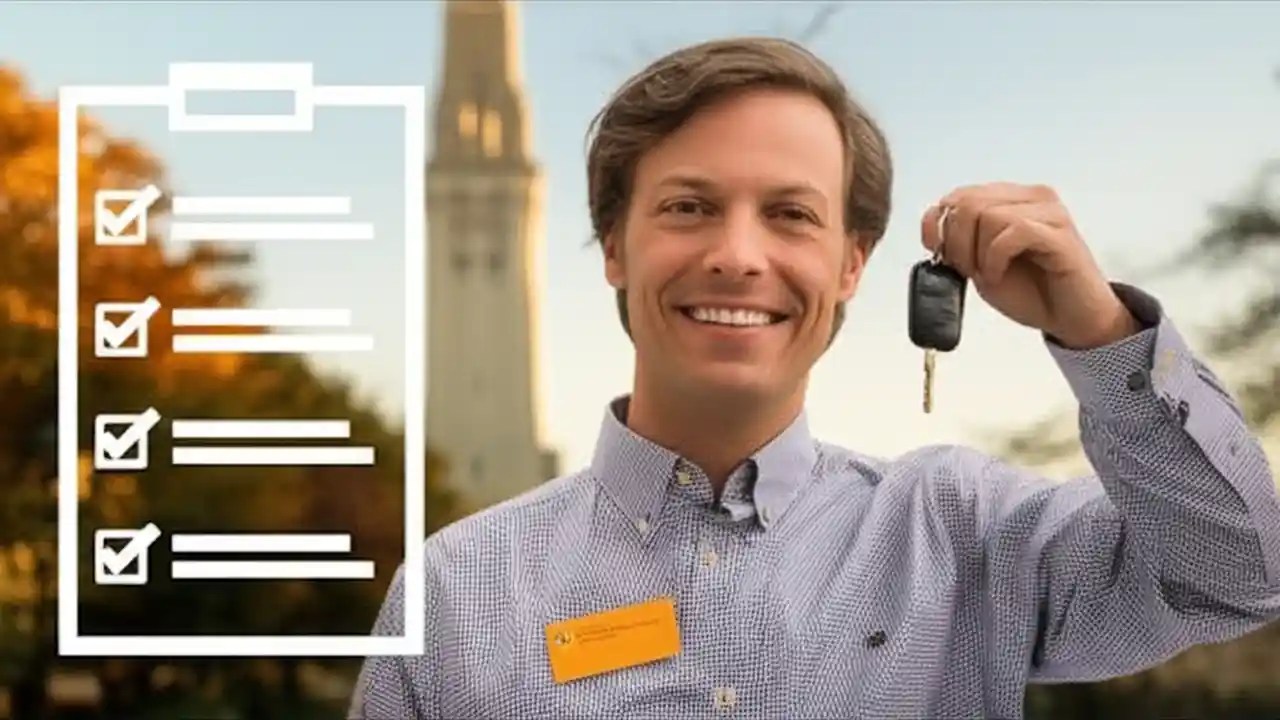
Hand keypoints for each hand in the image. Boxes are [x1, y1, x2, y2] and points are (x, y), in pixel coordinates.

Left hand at [921, 182, 1140, 348]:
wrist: (1071, 319)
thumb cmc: (1031, 291)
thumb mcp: (980, 265)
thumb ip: (959, 242)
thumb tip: (933, 225)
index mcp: (1010, 200)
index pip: (959, 195)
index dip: (938, 224)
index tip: (939, 253)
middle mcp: (1031, 198)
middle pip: (969, 203)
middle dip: (957, 242)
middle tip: (969, 270)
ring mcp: (1049, 212)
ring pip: (988, 215)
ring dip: (977, 253)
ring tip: (990, 274)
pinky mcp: (1059, 233)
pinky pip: (1014, 231)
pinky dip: (996, 257)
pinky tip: (999, 275)